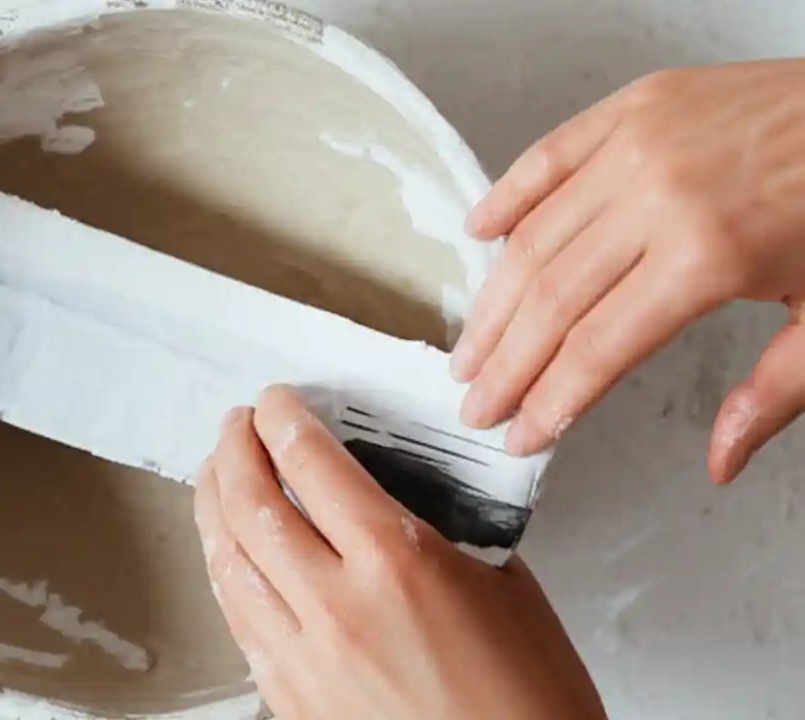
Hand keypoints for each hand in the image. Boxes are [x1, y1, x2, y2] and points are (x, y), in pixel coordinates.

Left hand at [193, 386, 605, 719]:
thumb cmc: (529, 698)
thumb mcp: (502, 585)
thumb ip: (438, 530)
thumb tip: (393, 498)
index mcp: (398, 562)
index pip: (312, 464)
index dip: (282, 420)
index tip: (275, 401)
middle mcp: (338, 604)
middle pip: (252, 505)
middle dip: (234, 450)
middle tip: (236, 425)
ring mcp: (305, 656)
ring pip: (229, 561)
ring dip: (213, 506)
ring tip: (216, 474)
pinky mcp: (291, 697)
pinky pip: (237, 619)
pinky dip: (224, 572)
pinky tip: (226, 552)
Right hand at [451, 59, 804, 481]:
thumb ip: (775, 392)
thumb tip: (721, 460)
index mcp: (710, 256)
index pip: (597, 350)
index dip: (549, 402)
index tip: (522, 434)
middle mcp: (660, 196)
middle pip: (550, 300)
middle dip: (506, 366)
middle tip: (476, 404)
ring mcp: (639, 144)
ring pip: (534, 238)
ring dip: (493, 303)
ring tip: (471, 348)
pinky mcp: (635, 106)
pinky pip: (548, 157)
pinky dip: (506, 198)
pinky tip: (480, 236)